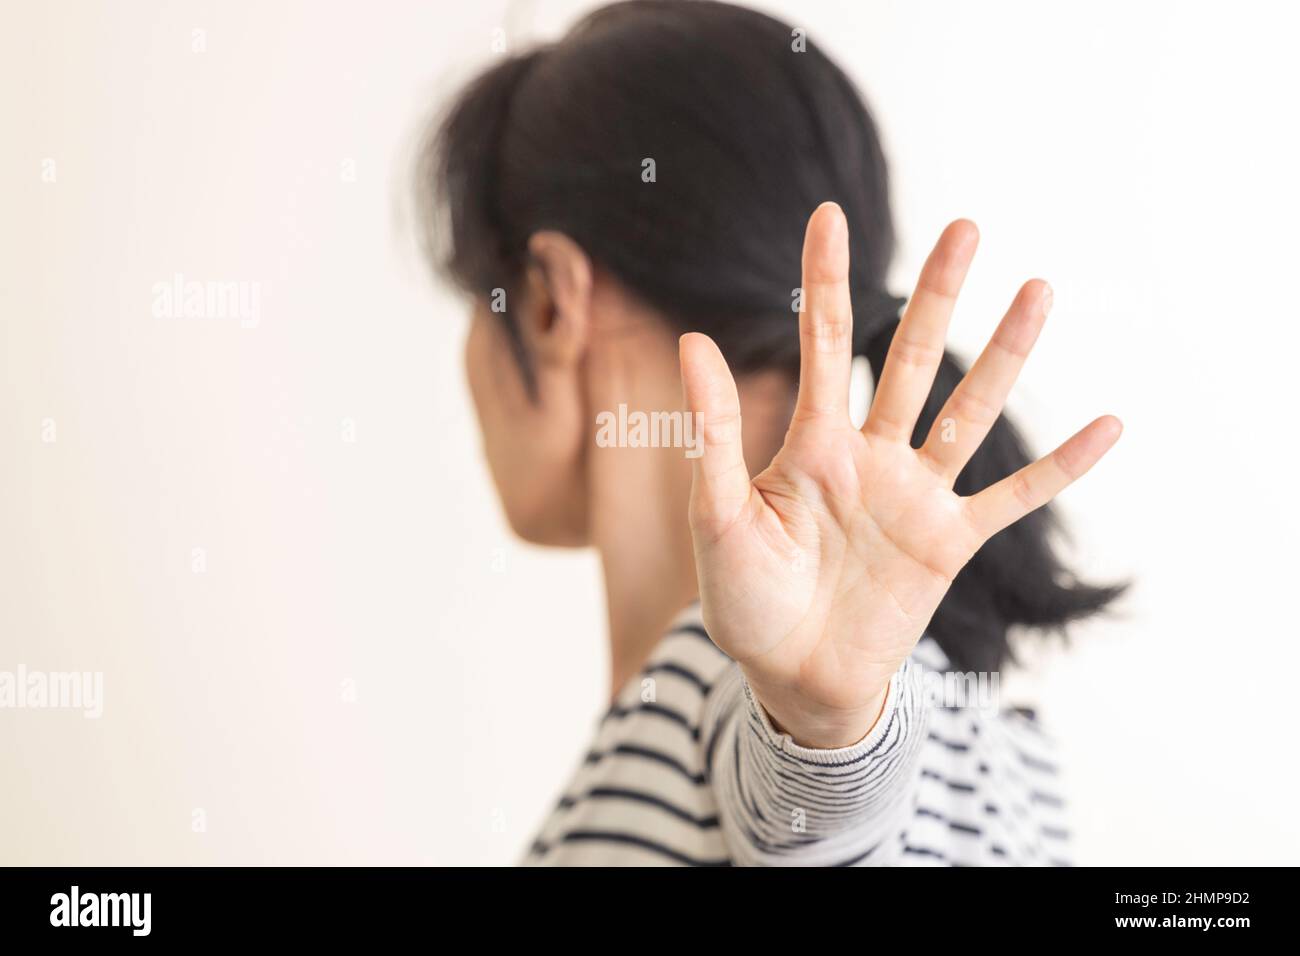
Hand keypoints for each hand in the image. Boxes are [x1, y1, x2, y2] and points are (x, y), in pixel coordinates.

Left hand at [679, 203, 1120, 747]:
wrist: (791, 678)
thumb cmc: (744, 601)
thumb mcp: (717, 516)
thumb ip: (712, 433)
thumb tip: (692, 340)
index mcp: (811, 445)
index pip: (822, 345)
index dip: (825, 280)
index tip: (828, 214)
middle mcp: (870, 457)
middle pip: (910, 360)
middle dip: (936, 295)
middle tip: (964, 226)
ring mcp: (915, 497)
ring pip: (968, 412)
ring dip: (1005, 355)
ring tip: (1038, 290)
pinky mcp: (948, 543)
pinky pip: (1014, 498)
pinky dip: (1061, 467)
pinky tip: (1108, 425)